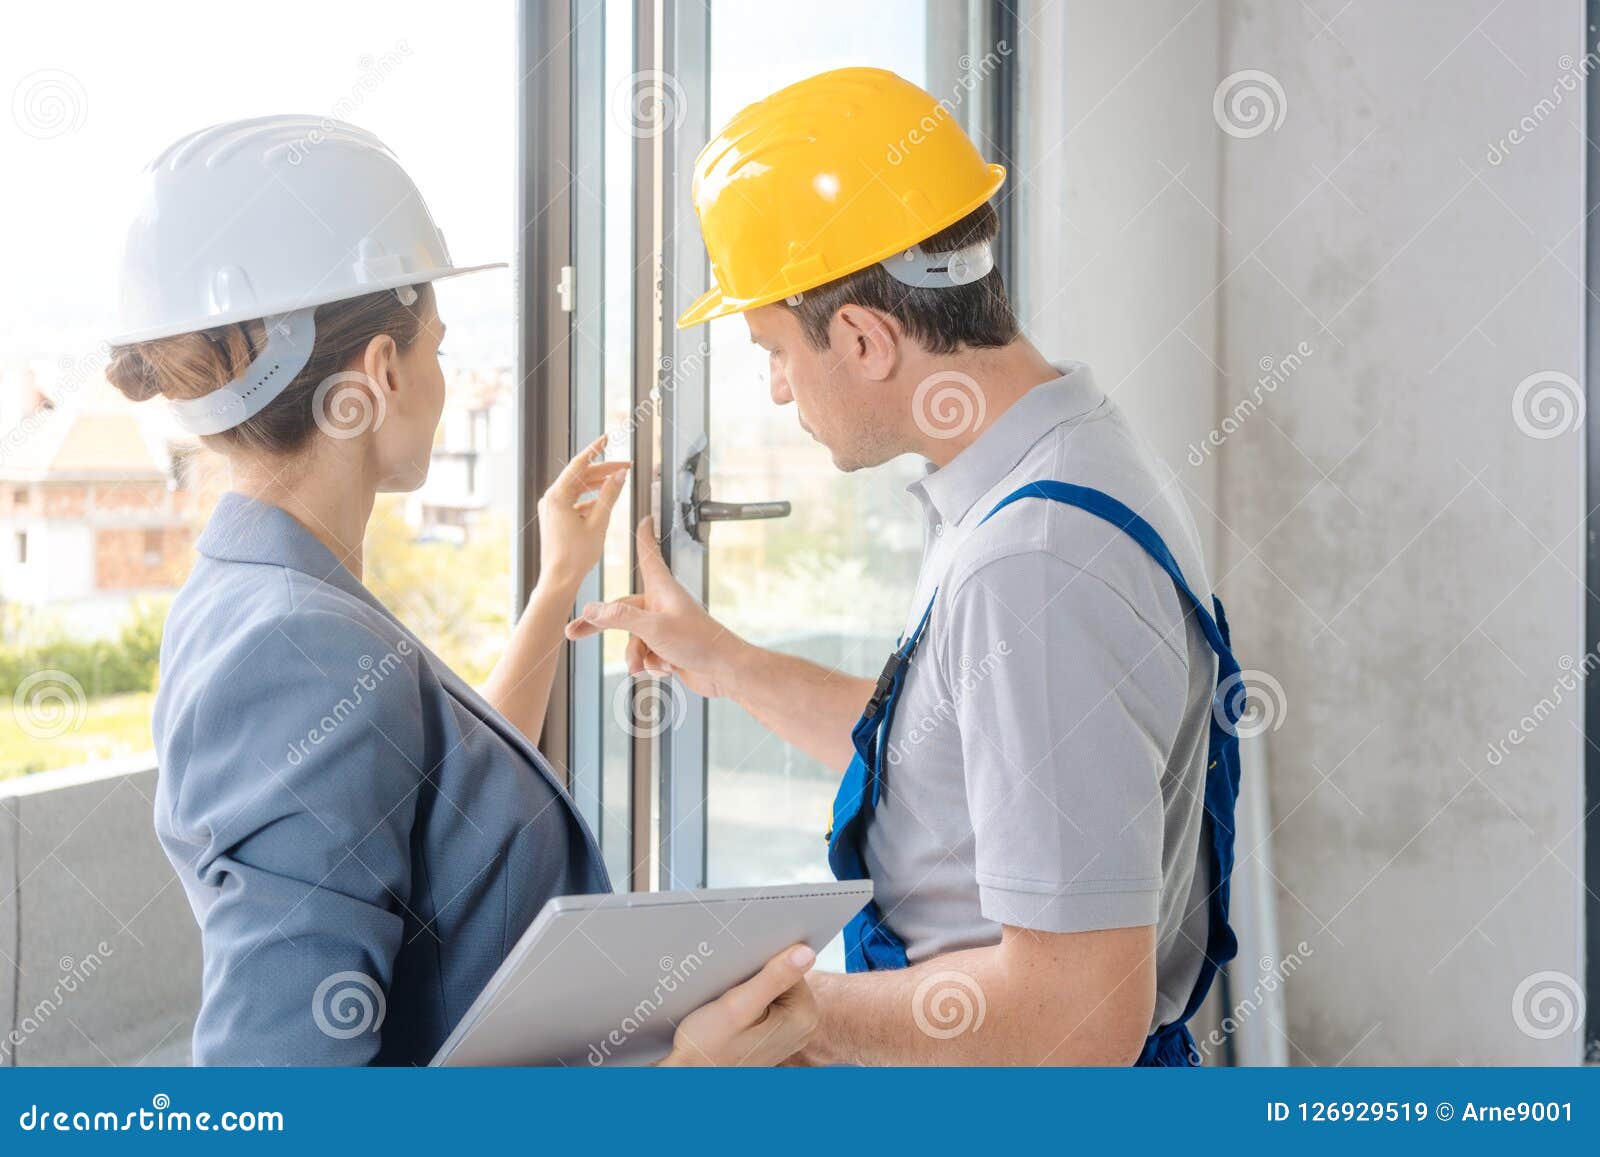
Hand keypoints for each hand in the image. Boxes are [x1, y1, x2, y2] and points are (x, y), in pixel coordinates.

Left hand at [536, 434, 628, 590]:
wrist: (559, 580)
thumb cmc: (575, 556)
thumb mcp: (599, 522)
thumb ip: (610, 495)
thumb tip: (620, 475)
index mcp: (557, 496)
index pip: (579, 464)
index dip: (596, 449)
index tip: (607, 438)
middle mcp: (551, 500)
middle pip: (580, 476)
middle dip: (603, 471)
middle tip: (625, 467)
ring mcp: (552, 509)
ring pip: (578, 489)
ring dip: (598, 486)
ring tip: (618, 482)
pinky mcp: (555, 519)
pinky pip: (574, 502)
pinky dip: (590, 500)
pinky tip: (604, 504)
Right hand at [565, 516, 746, 699]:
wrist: (724, 672)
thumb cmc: (698, 642)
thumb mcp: (653, 628)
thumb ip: (620, 618)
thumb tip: (591, 609)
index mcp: (662, 589)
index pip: (648, 555)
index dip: (645, 536)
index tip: (646, 518)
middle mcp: (661, 605)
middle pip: (622, 610)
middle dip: (601, 625)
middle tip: (573, 632)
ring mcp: (665, 627)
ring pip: (633, 639)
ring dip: (636, 655)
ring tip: (642, 666)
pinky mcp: (668, 648)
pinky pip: (646, 655)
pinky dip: (652, 664)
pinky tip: (667, 669)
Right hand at [658, 944, 818, 1066]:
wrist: (690, 1077)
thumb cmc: (708, 1048)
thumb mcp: (737, 1006)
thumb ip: (773, 978)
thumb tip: (805, 952)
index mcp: (803, 1016)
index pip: (791, 965)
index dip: (762, 967)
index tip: (742, 983)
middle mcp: (805, 1026)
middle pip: (785, 977)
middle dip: (758, 979)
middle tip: (734, 998)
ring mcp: (793, 1033)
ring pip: (774, 989)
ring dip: (752, 991)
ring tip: (732, 1010)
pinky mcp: (779, 1036)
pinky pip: (769, 1005)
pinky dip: (750, 1004)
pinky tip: (734, 1017)